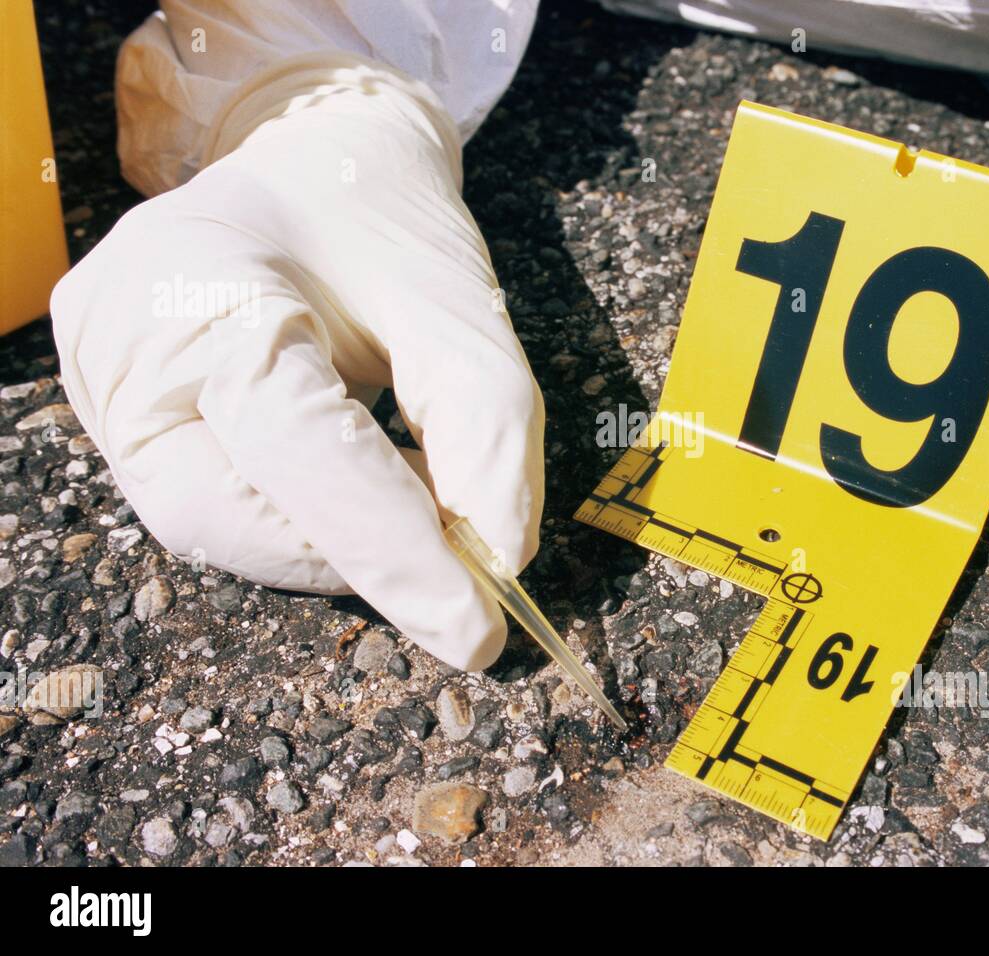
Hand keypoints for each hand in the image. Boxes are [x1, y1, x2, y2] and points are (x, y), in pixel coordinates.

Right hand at [51, 59, 544, 669]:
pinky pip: (209, 505)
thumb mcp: (459, 300)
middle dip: (354, 560)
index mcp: (206, 283)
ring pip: (212, 530)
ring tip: (415, 514)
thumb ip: (486, 420)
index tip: (475, 629)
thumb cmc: (381, 220)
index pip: (299, 446)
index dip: (391, 548)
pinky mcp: (117, 413)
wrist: (306, 165)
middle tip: (456, 570)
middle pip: (227, 515)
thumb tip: (499, 555)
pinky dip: (302, 523)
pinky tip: (362, 499)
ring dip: (331, 548)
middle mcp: (124, 343)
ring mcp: (103, 383)